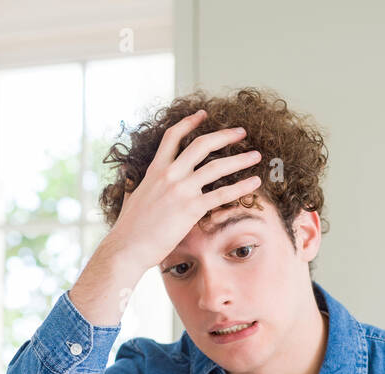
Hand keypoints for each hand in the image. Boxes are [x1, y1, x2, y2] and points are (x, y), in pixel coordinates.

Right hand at [107, 110, 262, 270]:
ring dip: (240, 159)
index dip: (189, 122)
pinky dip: (241, 187)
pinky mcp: (191, 209)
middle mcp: (169, 175)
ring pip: (217, 167)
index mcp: (155, 170)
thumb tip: (128, 176)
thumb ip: (135, 184)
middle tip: (241, 132)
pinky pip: (222, 194)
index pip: (173, 136)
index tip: (204, 114)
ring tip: (256, 155)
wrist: (128, 247)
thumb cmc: (129, 229)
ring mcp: (181, 190)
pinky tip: (255, 182)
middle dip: (224, 136)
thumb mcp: (130, 197)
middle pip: (201, 145)